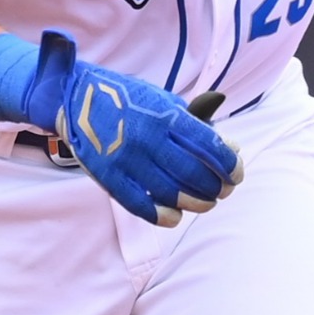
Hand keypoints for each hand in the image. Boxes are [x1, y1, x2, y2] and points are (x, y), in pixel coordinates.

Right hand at [24, 31, 245, 226]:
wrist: (75, 98)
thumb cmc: (129, 100)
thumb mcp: (164, 101)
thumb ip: (195, 123)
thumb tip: (230, 147)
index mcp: (168, 116)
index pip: (210, 146)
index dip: (229, 164)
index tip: (237, 173)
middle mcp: (150, 139)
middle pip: (194, 174)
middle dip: (216, 187)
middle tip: (223, 191)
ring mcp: (128, 160)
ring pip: (172, 193)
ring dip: (196, 203)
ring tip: (205, 202)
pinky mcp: (109, 177)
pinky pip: (140, 205)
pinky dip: (163, 215)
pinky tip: (175, 216)